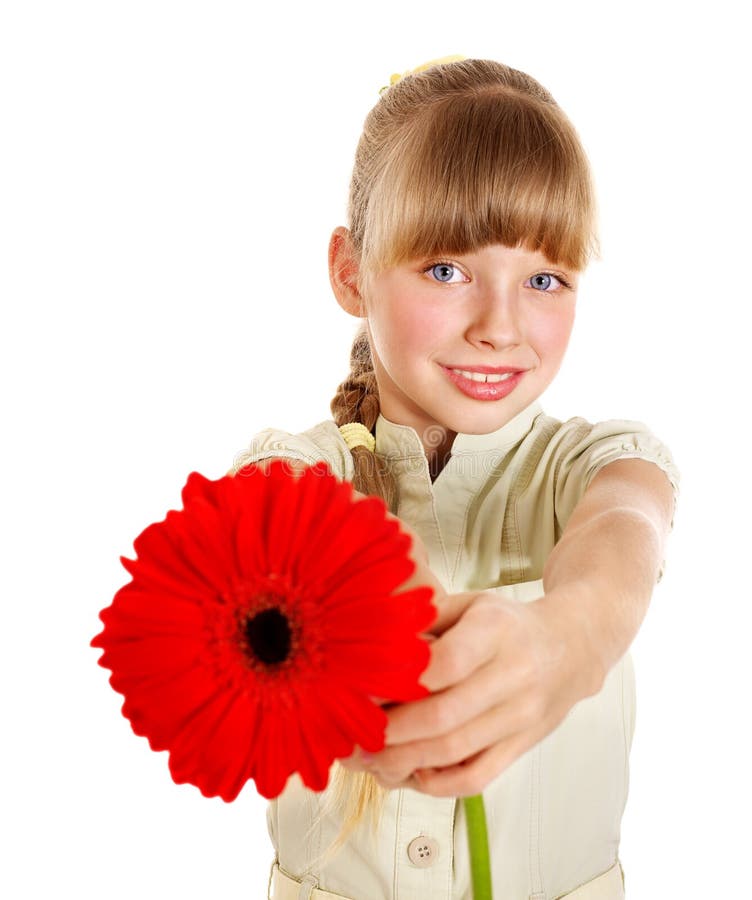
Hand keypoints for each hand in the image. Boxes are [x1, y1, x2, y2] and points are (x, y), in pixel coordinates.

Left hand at [348, 589, 603, 796]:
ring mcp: (521, 716)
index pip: (444, 664)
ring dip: (404, 762)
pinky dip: (438, 784)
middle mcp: (513, 674)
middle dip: (390, 732)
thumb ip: (424, 619)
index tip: (360, 690)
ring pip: (455, 751)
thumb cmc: (509, 624)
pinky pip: (478, 776)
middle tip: (353, 736)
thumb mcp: (470, 603)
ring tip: (369, 760)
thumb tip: (371, 641)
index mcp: (495, 630)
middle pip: (443, 716)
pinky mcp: (522, 745)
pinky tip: (411, 774)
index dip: (398, 682)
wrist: (572, 646)